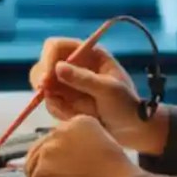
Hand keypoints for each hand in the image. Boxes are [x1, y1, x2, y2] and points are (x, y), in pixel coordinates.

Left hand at [24, 115, 142, 176]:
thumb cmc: (120, 175)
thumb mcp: (103, 145)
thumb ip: (82, 145)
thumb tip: (67, 159)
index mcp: (77, 122)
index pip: (56, 138)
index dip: (59, 155)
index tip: (67, 168)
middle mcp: (58, 132)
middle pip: (40, 150)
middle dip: (47, 167)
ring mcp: (47, 153)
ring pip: (35, 169)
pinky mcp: (40, 175)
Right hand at [30, 37, 167, 154]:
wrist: (132, 130)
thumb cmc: (126, 104)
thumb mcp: (108, 90)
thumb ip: (84, 79)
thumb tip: (58, 67)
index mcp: (88, 54)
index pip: (56, 46)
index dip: (48, 59)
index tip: (48, 78)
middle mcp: (74, 66)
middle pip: (43, 64)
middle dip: (44, 81)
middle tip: (50, 95)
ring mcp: (67, 84)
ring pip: (44, 87)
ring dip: (55, 101)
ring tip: (75, 112)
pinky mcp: (65, 101)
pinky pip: (51, 104)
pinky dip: (60, 112)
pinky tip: (77, 117)